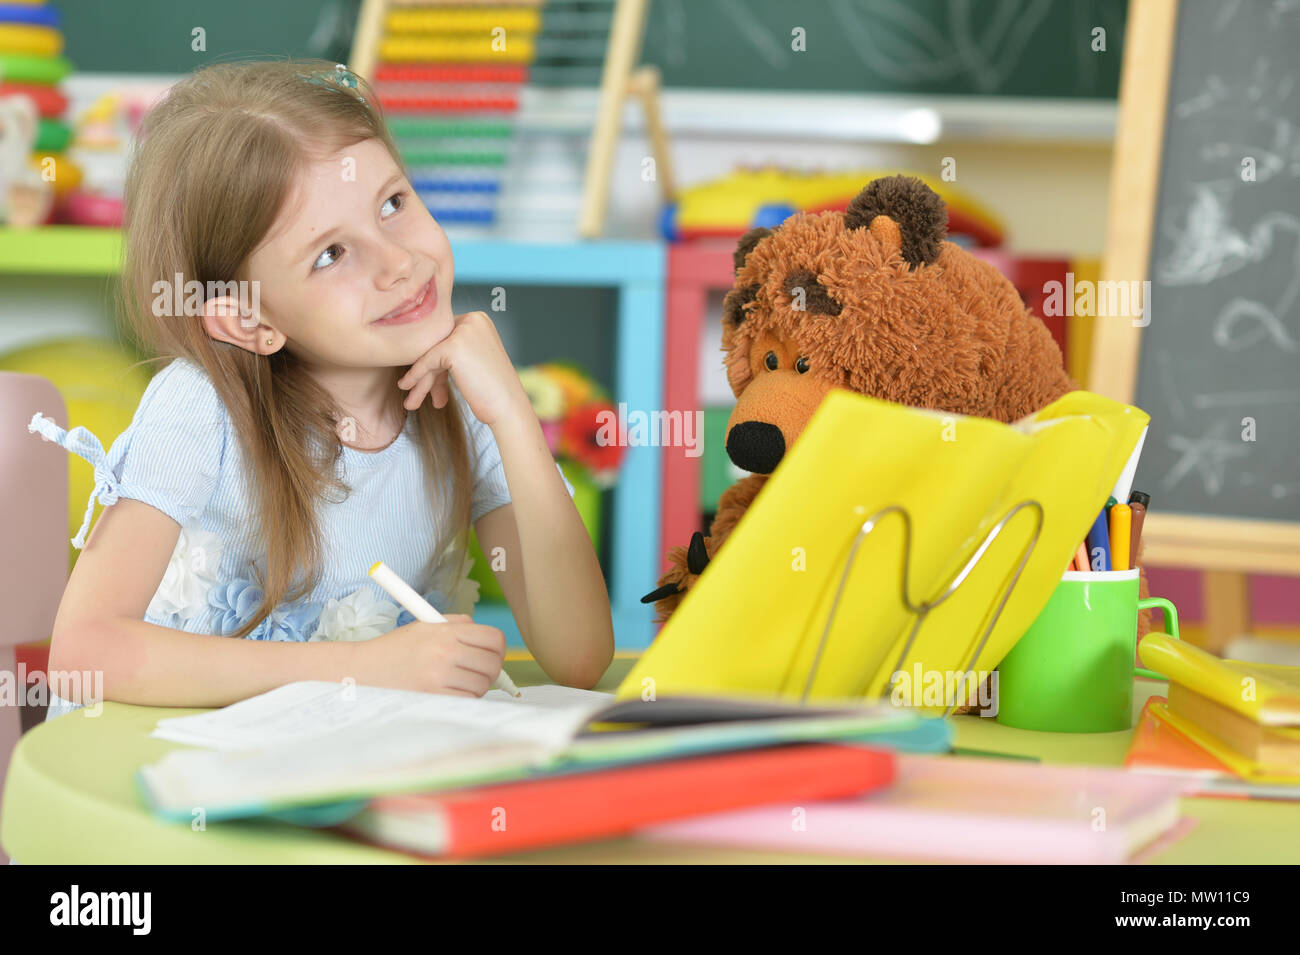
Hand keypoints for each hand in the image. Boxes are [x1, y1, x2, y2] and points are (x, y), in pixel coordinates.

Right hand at [353, 614, 506, 696]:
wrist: (362, 671)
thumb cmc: (396, 649)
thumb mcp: (426, 626)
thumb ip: (458, 626)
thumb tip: (490, 640)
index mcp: (446, 631)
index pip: (493, 638)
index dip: (497, 648)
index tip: (491, 655)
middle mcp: (445, 651)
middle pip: (493, 664)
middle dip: (490, 670)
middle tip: (477, 672)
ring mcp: (439, 676)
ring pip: (482, 685)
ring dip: (474, 686)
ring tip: (454, 682)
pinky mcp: (433, 697)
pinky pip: (466, 700)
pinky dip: (462, 699)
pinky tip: (446, 693)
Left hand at [396, 311, 529, 427]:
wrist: (508, 408)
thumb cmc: (493, 391)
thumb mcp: (474, 360)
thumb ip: (453, 349)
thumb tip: (419, 349)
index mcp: (480, 319)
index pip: (445, 335)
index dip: (435, 361)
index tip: (428, 386)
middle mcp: (473, 319)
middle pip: (436, 344)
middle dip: (426, 372)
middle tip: (415, 394)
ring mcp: (464, 331)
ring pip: (430, 353)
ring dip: (420, 379)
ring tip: (411, 401)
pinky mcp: (453, 347)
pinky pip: (427, 361)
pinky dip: (415, 375)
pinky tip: (406, 388)